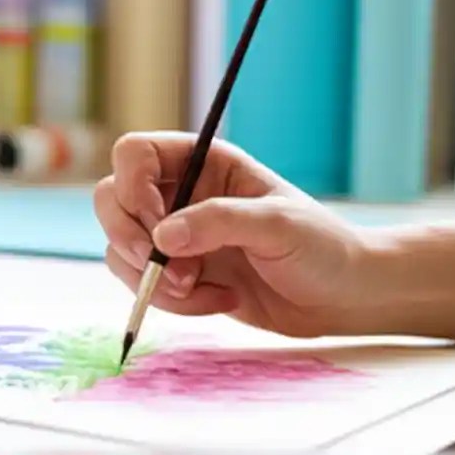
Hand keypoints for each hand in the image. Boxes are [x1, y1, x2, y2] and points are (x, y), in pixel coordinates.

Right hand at [95, 132, 373, 336]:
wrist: (342, 299)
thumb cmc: (322, 248)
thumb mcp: (277, 226)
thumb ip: (218, 223)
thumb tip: (160, 240)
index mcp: (203, 162)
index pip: (135, 153)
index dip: (132, 186)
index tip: (156, 225)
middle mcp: (181, 194)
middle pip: (112, 199)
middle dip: (129, 239)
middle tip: (164, 269)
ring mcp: (175, 236)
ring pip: (120, 248)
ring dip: (152, 278)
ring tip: (203, 289)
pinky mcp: (178, 274)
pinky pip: (142, 286)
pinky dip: (172, 301)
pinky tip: (220, 301)